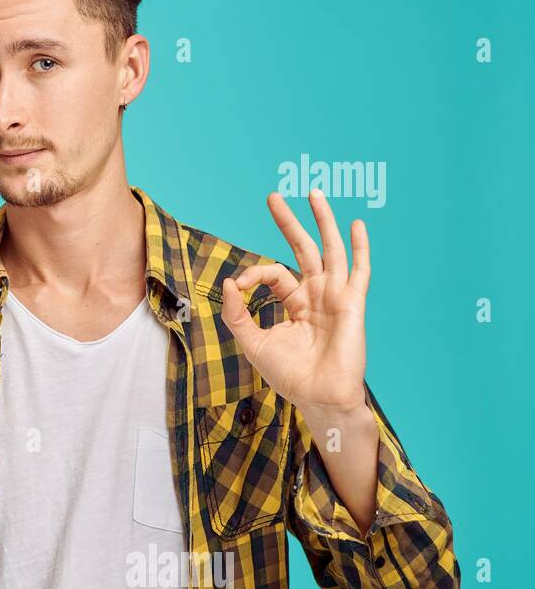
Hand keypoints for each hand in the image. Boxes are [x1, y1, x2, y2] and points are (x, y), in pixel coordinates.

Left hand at [221, 188, 368, 415]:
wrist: (317, 396)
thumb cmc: (289, 375)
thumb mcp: (253, 342)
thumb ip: (237, 313)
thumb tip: (228, 281)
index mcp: (294, 303)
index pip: (272, 273)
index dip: (253, 273)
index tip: (239, 285)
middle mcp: (316, 295)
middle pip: (302, 249)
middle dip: (288, 222)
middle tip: (273, 196)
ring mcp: (335, 296)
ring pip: (329, 250)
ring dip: (322, 220)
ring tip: (313, 192)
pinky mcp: (352, 303)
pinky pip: (359, 271)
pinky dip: (359, 247)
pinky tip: (357, 224)